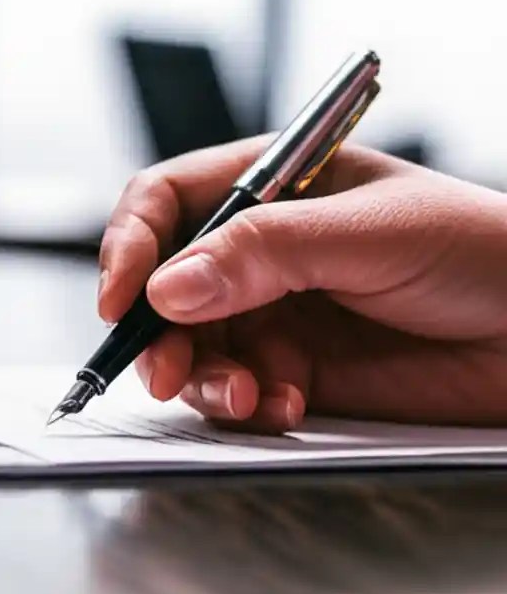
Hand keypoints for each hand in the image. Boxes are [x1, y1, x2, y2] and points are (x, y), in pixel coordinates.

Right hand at [100, 136, 506, 432]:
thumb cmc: (480, 252)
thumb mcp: (370, 232)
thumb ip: (265, 253)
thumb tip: (167, 288)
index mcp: (271, 187)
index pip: (167, 202)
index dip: (130, 244)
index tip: (122, 297)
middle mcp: (259, 250)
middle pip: (163, 285)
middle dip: (157, 331)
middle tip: (168, 371)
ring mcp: (272, 312)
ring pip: (190, 346)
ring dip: (201, 377)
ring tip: (245, 398)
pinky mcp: (292, 371)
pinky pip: (235, 391)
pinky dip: (247, 405)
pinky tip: (287, 406)